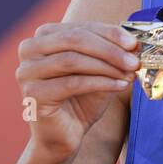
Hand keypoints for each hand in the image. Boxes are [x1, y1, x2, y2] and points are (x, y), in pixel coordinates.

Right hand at [16, 22, 138, 160]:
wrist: (64, 135)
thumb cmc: (82, 100)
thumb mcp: (101, 71)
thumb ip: (113, 55)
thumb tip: (135, 43)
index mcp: (44, 36)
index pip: (81, 27)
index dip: (110, 33)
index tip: (135, 43)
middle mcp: (30, 49)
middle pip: (74, 39)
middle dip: (109, 49)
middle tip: (134, 60)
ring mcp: (27, 71)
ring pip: (72, 60)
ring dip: (107, 66)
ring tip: (129, 74)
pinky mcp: (33, 94)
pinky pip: (72, 83)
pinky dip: (101, 83)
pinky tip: (120, 86)